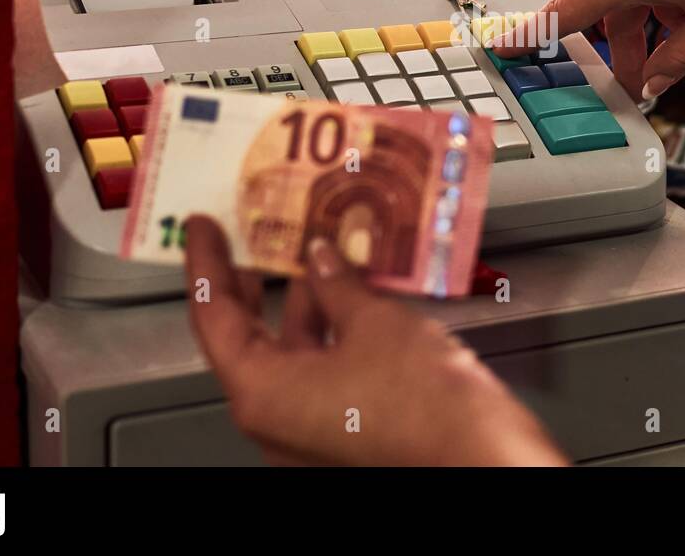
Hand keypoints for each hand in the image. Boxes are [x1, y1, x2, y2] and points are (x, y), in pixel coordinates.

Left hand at [183, 216, 567, 465]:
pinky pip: (322, 373)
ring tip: (318, 251)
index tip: (202, 229)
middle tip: (250, 236)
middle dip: (251, 283)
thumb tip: (323, 260)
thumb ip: (338, 285)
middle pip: (246, 339)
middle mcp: (276, 422)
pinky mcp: (345, 433)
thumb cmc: (426, 405)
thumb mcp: (375, 322)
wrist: (481, 455)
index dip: (206, 265)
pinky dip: (330, 332)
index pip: (213, 318)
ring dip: (302, 304)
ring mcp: (310, 432)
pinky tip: (353, 294)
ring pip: (290, 356)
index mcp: (262, 395)